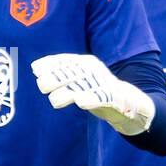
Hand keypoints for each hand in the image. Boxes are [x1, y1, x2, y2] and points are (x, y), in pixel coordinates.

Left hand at [30, 53, 154, 135]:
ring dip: (67, 93)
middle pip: (73, 73)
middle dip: (56, 78)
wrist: (130, 104)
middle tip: (42, 85)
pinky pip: (101, 98)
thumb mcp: (78, 80)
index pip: (67, 61)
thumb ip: (59, 74)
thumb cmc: (96, 91)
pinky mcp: (115, 99)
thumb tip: (35, 67)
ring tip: (54, 100)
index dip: (51, 64)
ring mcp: (105, 84)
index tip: (36, 69)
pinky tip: (80, 103)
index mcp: (86, 63)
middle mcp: (95, 71)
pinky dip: (91, 100)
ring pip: (83, 87)